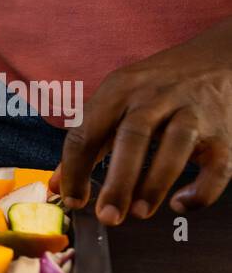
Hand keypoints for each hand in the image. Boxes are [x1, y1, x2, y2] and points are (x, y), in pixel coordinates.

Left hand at [54, 28, 231, 222]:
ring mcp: (193, 111)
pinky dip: (202, 188)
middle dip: (118, 181)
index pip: (88, 131)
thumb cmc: (157, 87)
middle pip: (133, 137)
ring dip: (156, 183)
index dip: (75, 170)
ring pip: (176, 145)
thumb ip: (89, 141)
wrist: (218, 56)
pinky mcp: (224, 130)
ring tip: (140, 212)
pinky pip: (218, 164)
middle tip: (107, 216)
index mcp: (120, 89)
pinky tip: (181, 204)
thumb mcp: (116, 100)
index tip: (73, 201)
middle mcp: (155, 96)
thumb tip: (58, 187)